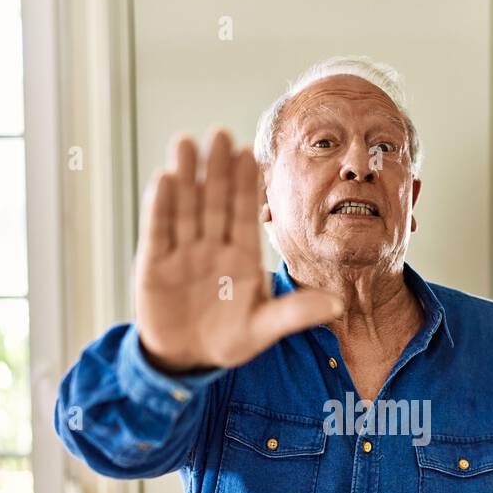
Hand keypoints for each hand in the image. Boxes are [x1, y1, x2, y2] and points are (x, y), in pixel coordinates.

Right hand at [133, 129, 340, 373]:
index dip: (245, 186)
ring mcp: (183, 253)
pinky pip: (158, 231)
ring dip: (186, 177)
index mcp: (242, 257)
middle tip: (221, 133)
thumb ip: (295, 313)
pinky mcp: (154, 264)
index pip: (244, 215)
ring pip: (185, 208)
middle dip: (217, 170)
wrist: (187, 359)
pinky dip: (160, 208)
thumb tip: (337, 306)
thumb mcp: (263, 329)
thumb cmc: (229, 340)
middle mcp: (213, 247)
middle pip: (215, 203)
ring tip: (187, 142)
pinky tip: (164, 179)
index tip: (250, 155)